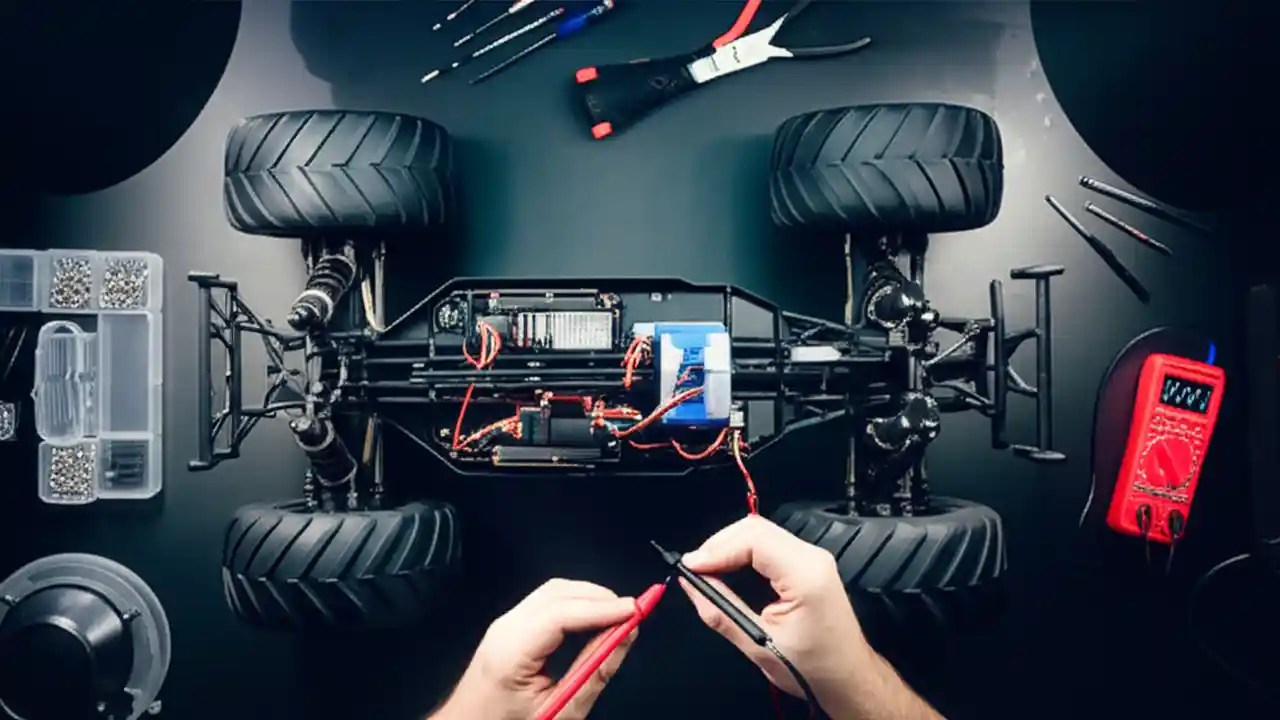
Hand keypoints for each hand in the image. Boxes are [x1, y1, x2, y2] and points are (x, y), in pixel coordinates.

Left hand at [433, 579, 638, 719]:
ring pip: (553, 591)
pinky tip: (595, 617)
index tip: (637, 610)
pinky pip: (547, 601)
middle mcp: (504, 628)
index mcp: (510, 652)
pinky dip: (576, 603)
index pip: (561, 614)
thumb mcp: (562, 710)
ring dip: (589, 598)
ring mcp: (504, 623)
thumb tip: (625, 635)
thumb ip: (595, 671)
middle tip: (634, 613)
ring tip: (620, 616)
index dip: (603, 608)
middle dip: (600, 598)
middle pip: (558, 593)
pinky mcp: (510, 625)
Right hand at [680, 515, 939, 719]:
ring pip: (761, 532)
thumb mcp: (758, 644)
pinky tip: (728, 569)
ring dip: (729, 547)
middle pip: (756, 528)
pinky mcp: (807, 564)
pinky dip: (743, 552)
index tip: (691, 566)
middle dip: (719, 544)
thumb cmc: (813, 668)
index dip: (716, 549)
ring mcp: (812, 558)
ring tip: (707, 570)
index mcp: (806, 576)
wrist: (847, 678)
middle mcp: (813, 558)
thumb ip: (721, 611)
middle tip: (694, 568)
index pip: (753, 540)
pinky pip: (769, 544)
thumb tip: (692, 585)